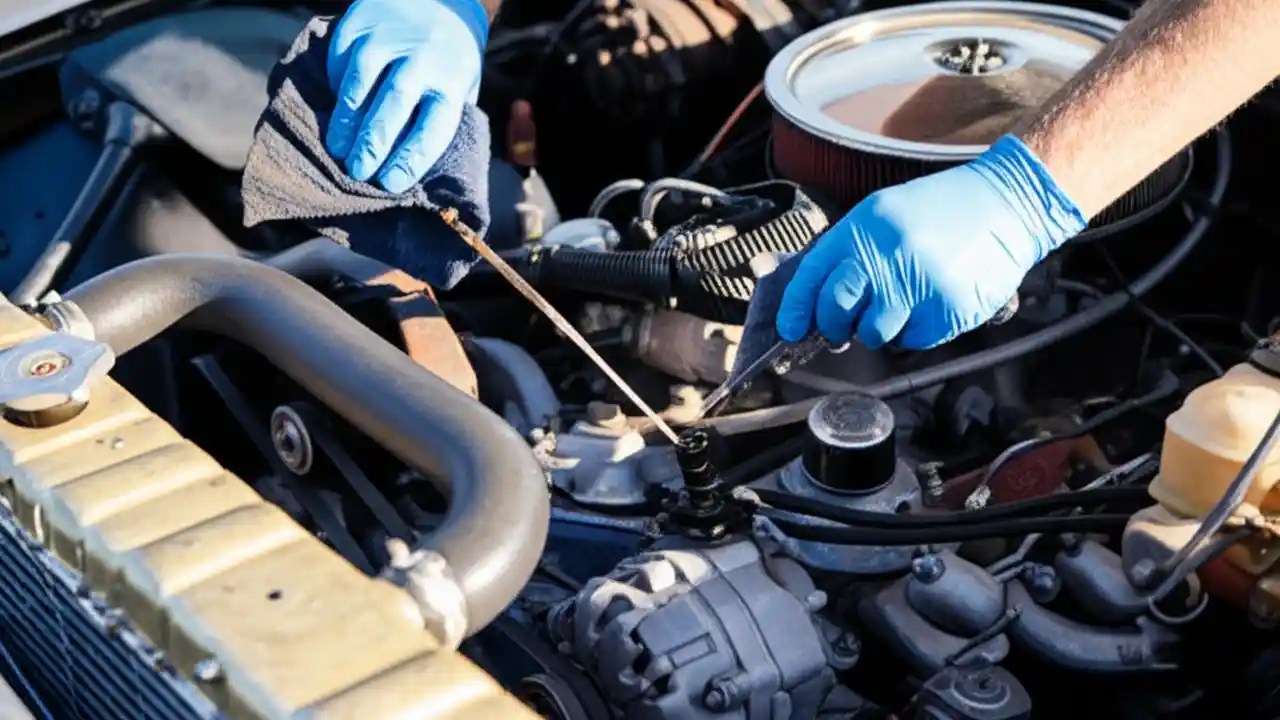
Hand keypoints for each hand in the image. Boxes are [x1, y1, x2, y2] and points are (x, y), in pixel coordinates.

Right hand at [325, 0, 486, 192]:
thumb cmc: (449, 60)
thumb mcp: (459, 88)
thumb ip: (436, 118)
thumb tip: (406, 166)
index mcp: (452, 82)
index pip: (432, 128)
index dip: (410, 159)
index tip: (390, 183)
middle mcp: (423, 57)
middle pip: (393, 106)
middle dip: (373, 144)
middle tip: (357, 171)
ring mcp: (389, 36)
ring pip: (360, 84)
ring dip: (346, 121)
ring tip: (337, 148)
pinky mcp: (360, 22)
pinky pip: (341, 61)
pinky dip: (337, 88)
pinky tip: (339, 108)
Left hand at [776, 135, 1085, 349]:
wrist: (1008, 204)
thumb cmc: (942, 211)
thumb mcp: (884, 214)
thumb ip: (850, 251)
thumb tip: (816, 297)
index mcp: (864, 227)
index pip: (813, 275)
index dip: (797, 308)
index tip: (791, 328)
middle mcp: (887, 255)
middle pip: (837, 311)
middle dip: (834, 326)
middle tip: (843, 327)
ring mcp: (918, 284)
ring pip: (875, 333)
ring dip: (881, 328)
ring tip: (902, 304)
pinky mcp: (947, 309)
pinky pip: (915, 340)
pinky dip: (917, 331)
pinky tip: (931, 304)